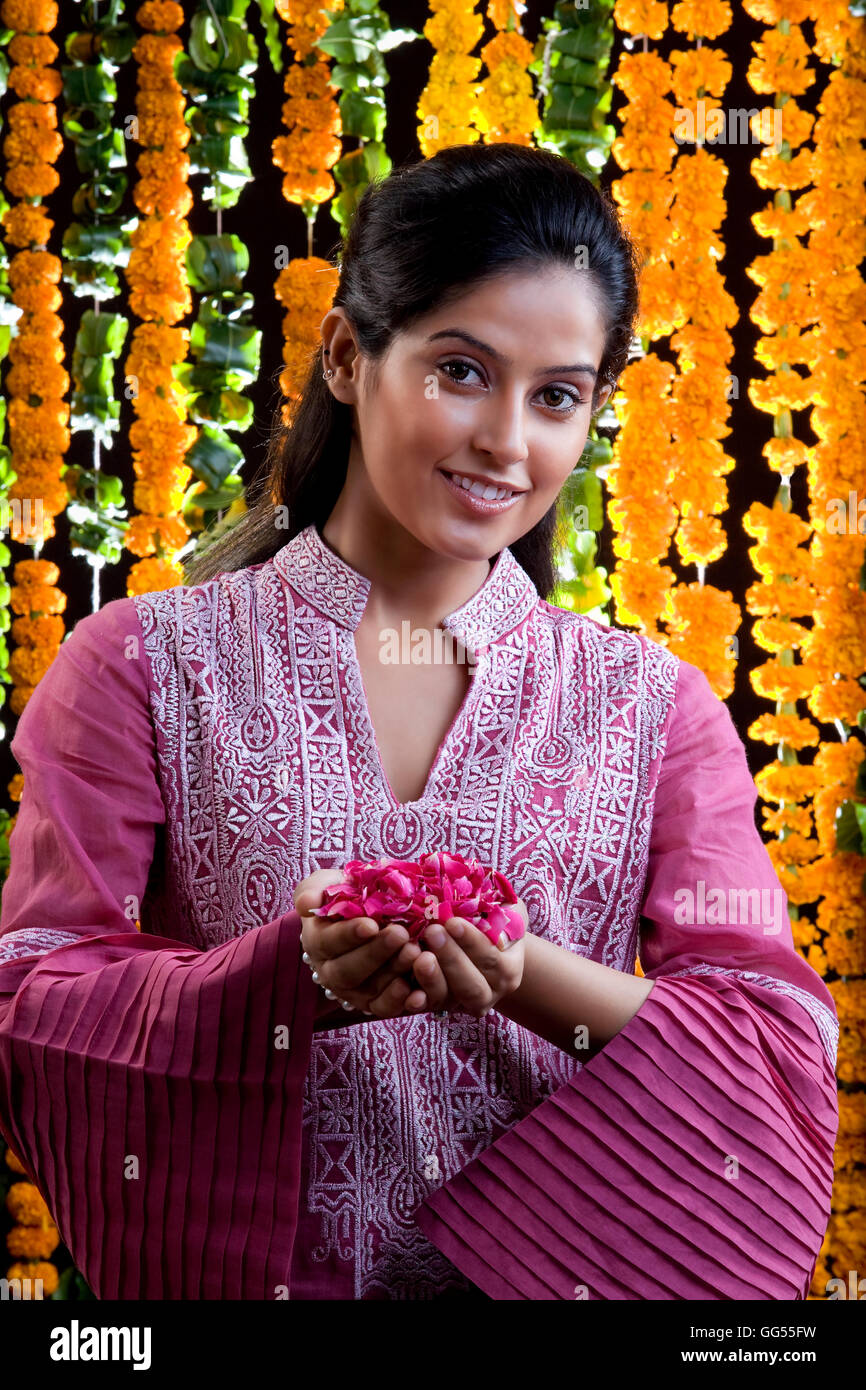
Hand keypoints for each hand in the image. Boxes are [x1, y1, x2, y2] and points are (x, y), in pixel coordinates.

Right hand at [294, 869, 430, 1019]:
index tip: (370, 924)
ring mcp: (352, 991)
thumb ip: (314, 891)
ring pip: (368, 990)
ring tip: (415, 952)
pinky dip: (402, 1002)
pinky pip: (384, 1008)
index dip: (348, 935)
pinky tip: (418, 992)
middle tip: (401, 934)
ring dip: (393, 973)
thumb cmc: (347, 896)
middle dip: (375, 953)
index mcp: (317, 941)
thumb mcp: (326, 885)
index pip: (328, 942)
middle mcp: (330, 971)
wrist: (368, 913)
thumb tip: (307, 903)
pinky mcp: (374, 1002)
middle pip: (348, 971)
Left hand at [408, 899, 528, 1018]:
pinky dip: (414, 1000)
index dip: (472, 941)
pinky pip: (424, 1006)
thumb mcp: (503, 914)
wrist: (477, 949)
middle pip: (471, 984)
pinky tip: (406, 987)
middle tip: (432, 932)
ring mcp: (460, 1004)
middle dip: (451, 958)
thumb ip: (502, 916)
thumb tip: (490, 920)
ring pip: (447, 998)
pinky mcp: (435, 1007)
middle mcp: (488, 994)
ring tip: (419, 956)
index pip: (490, 958)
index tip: (453, 922)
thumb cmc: (491, 922)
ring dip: (432, 979)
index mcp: (507, 971)